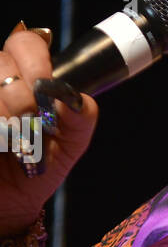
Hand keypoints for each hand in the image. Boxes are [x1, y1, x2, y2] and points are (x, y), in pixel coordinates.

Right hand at [0, 21, 98, 237]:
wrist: (10, 203)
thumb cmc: (38, 167)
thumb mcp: (70, 144)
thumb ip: (81, 117)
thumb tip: (77, 97)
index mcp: (24, 76)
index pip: (26, 42)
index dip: (36, 61)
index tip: (45, 86)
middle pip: (1, 61)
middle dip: (20, 94)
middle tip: (30, 122)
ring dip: (4, 112)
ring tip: (12, 140)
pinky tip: (1, 144)